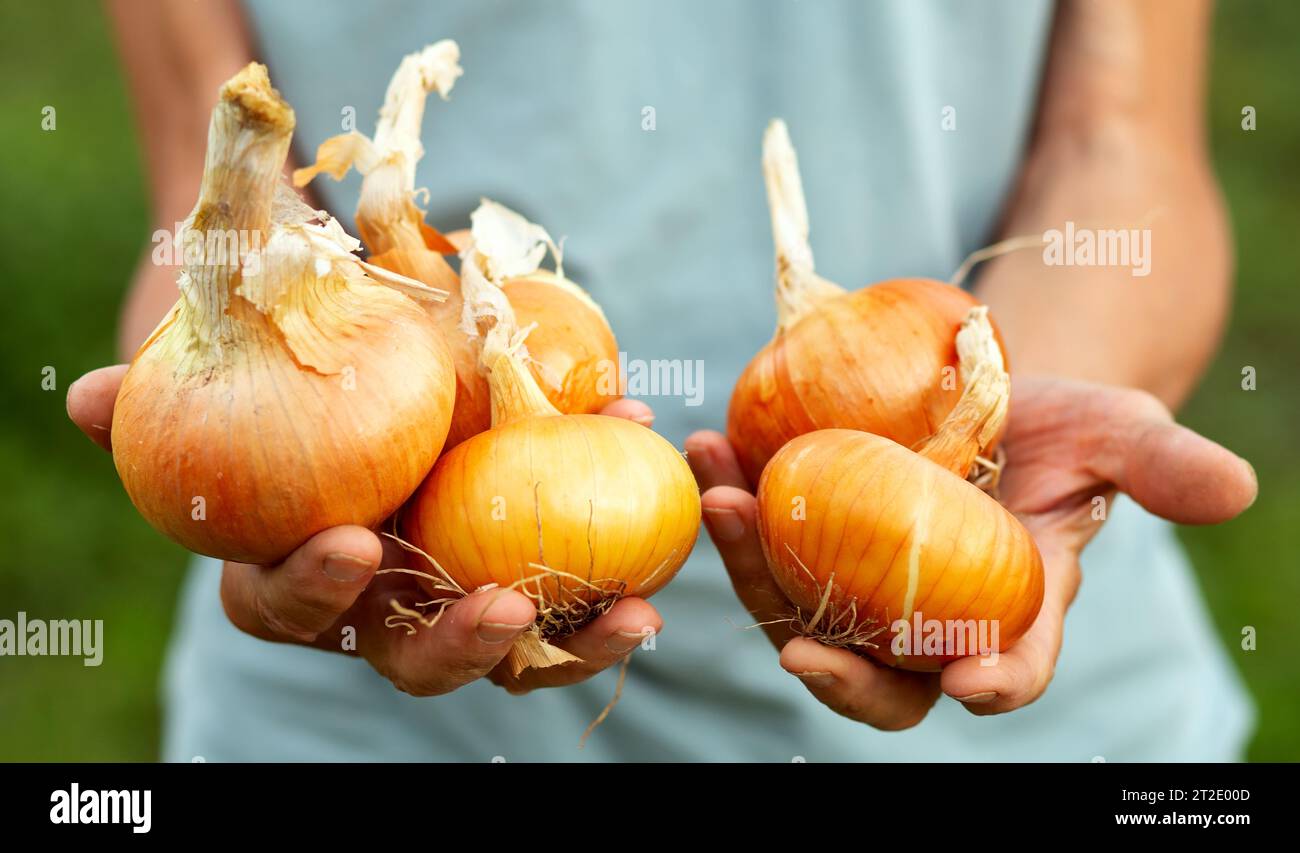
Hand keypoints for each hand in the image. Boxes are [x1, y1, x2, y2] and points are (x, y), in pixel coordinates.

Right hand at [68, 365, 661, 695]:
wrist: (373, 348)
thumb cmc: (301, 368)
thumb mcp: (242, 372)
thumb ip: (170, 394)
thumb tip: (86, 400)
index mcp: (303, 566)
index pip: (289, 603)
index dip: (313, 587)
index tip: (352, 544)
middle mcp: (386, 601)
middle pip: (412, 657)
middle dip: (458, 646)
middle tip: (508, 608)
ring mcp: (464, 592)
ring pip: (517, 650)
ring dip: (575, 641)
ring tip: (633, 613)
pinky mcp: (535, 565)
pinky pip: (581, 587)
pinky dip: (624, 564)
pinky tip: (664, 523)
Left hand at [687, 376, 1255, 728]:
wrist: (974, 388)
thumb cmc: (1052, 420)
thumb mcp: (1111, 429)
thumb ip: (1158, 463)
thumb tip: (1235, 492)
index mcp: (1009, 606)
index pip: (1009, 668)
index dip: (996, 685)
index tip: (969, 684)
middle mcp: (924, 613)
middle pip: (880, 678)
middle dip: (838, 676)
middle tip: (796, 654)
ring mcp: (856, 580)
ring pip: (798, 609)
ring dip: (754, 568)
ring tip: (725, 495)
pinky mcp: (805, 536)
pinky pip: (763, 543)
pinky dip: (736, 506)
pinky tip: (714, 449)